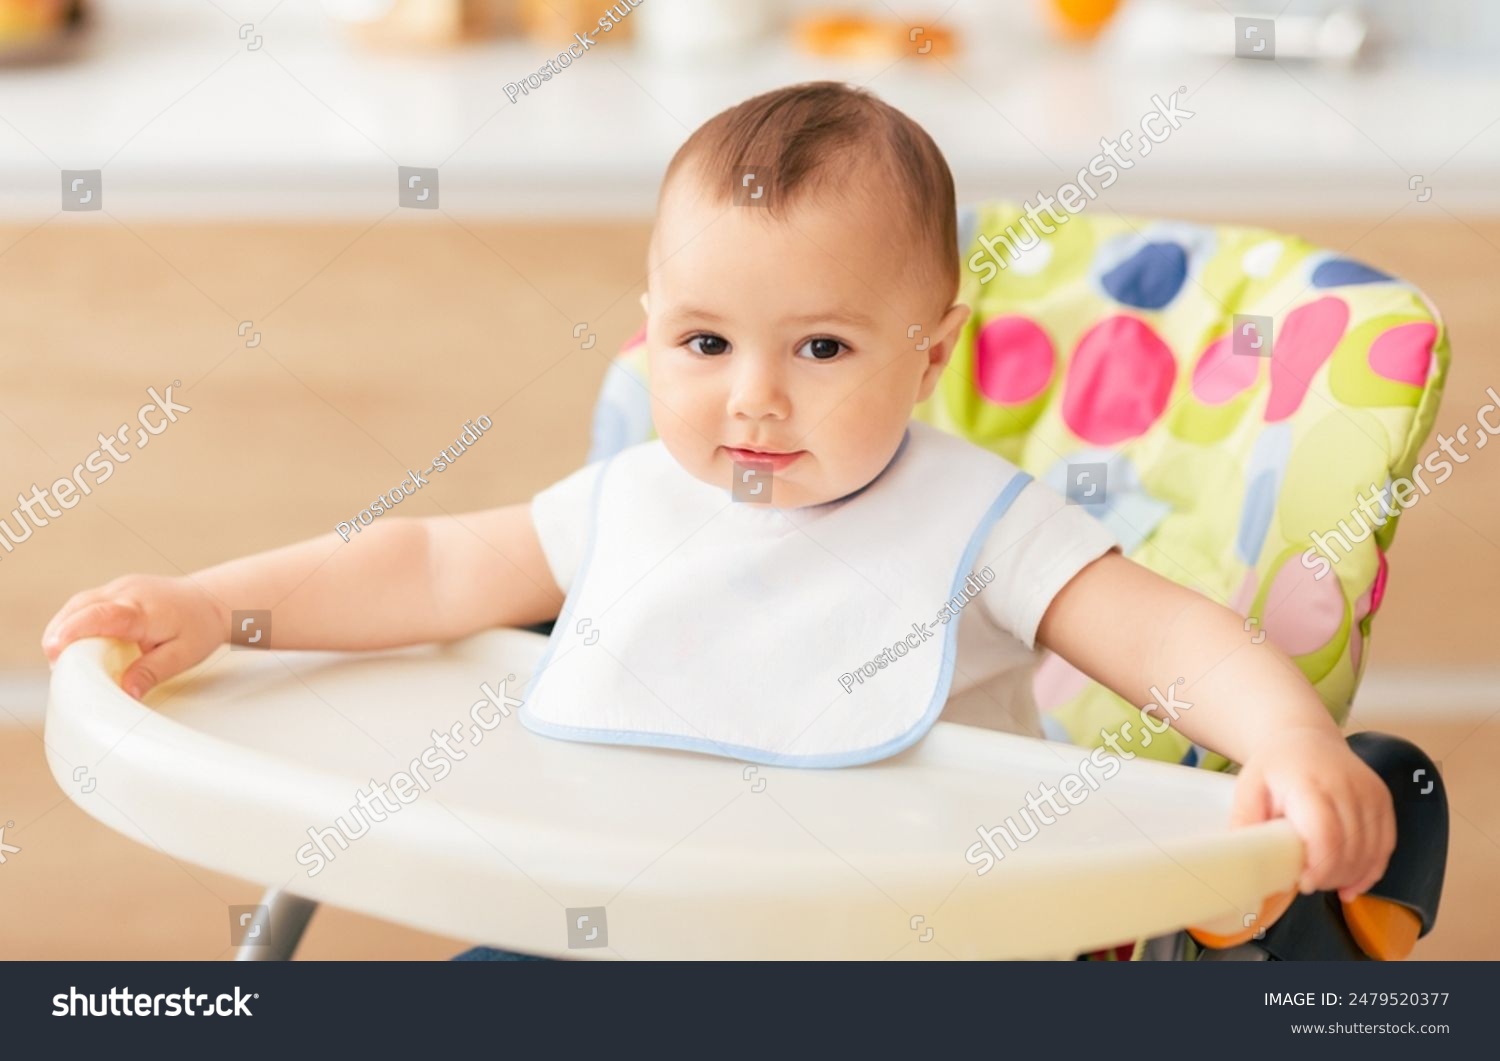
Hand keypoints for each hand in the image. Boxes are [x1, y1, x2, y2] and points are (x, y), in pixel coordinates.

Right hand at [42, 575, 227, 699]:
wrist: (211, 600)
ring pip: (78, 604)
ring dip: (62, 628)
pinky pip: (84, 604)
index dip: (75, 630)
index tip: (54, 648)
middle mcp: (128, 592)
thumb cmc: (198, 628)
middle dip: (60, 634)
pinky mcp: (114, 590)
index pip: (104, 615)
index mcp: (145, 610)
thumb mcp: (182, 656)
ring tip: (60, 659)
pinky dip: (72, 623)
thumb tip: (127, 693)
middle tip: (56, 665)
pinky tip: (72, 644)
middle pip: (81, 607)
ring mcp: (119, 587)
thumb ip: (152, 672)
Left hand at [1230, 726, 1396, 901]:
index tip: (1303, 882)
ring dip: (1350, 875)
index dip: (1319, 865)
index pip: (1324, 832)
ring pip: (1371, 850)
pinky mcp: (1383, 800)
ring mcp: (1369, 792)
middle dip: (1331, 876)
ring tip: (1325, 882)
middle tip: (1309, 884)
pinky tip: (1351, 883)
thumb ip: (1245, 822)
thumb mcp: (1249, 787)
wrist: (1306, 739)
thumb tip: (1242, 859)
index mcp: (1307, 782)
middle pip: (1349, 846)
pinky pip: (1386, 844)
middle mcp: (1345, 785)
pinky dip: (1371, 869)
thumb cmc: (1276, 766)